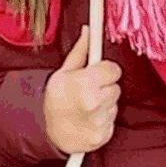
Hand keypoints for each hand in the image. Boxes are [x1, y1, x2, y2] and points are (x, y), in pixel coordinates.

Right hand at [41, 26, 120, 154]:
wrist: (49, 133)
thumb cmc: (56, 99)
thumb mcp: (63, 72)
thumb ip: (80, 52)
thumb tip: (88, 31)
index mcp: (84, 84)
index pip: (114, 70)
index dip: (106, 70)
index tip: (97, 73)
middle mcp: (94, 103)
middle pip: (116, 87)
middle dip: (105, 87)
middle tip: (89, 90)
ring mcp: (99, 122)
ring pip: (115, 104)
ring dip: (105, 103)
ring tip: (87, 105)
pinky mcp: (104, 136)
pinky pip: (112, 120)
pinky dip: (104, 119)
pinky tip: (90, 118)